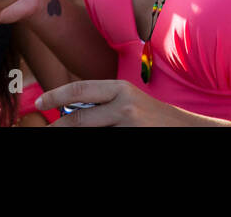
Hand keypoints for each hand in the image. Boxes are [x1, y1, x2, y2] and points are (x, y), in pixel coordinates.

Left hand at [39, 79, 218, 126]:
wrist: (191, 130)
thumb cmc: (153, 117)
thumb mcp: (128, 102)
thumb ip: (102, 103)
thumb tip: (69, 109)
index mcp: (119, 89)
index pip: (78, 89)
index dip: (54, 96)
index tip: (39, 103)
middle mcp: (124, 105)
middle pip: (79, 118)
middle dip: (58, 126)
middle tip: (45, 130)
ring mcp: (130, 125)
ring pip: (90, 132)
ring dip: (77, 133)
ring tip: (67, 133)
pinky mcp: (135, 139)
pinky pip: (107, 141)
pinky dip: (98, 140)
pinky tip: (100, 136)